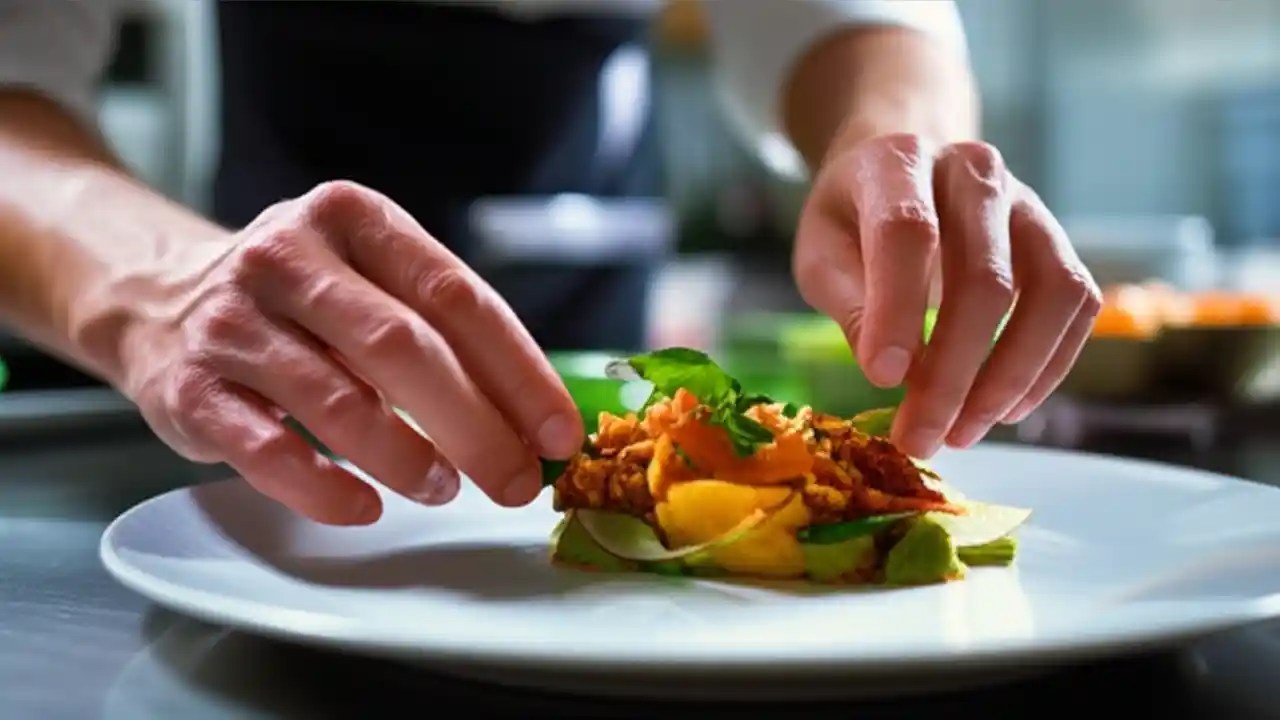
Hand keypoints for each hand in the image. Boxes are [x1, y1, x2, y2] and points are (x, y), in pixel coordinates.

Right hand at [113, 181, 583, 523]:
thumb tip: (533, 421)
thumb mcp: (370, 279)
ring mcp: (232, 321)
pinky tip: (365, 507)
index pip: (456, 296)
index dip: (518, 372)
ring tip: (443, 487)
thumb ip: (444, 332)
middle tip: (517, 481)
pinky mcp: (189, 387)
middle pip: (404, 348)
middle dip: (476, 427)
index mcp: (354, 219)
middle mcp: (289, 257)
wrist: (159, 298)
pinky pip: (268, 451)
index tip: (558, 432)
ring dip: (408, 458)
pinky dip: (325, 488)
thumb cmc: (301, 301)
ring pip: (341, 402)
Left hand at [793, 133, 1100, 458]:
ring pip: (1049, 294)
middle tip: (919, 437)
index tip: (882, 381)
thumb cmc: (853, 218)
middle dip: (952, 373)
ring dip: (1010, 378)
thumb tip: (891, 372)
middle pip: (983, 278)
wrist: (905, 167)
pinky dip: (1046, 367)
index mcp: (900, 161)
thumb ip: (850, 302)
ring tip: (963, 432)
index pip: (909, 233)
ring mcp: (1027, 203)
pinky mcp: (1058, 240)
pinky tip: (1004, 409)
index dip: (898, 310)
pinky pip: (1075, 306)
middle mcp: (974, 171)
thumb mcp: (822, 252)